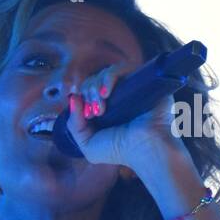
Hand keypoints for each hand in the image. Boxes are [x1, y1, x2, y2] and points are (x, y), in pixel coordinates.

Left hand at [64, 63, 181, 170]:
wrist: (147, 148)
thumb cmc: (120, 151)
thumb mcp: (88, 145)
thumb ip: (74, 125)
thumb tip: (73, 98)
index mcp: (104, 109)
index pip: (85, 93)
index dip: (82, 100)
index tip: (88, 116)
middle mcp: (116, 97)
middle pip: (93, 81)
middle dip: (88, 94)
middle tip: (96, 112)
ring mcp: (128, 87)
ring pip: (104, 74)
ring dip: (96, 87)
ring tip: (101, 105)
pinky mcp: (140, 80)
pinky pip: (121, 68)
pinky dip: (109, 78)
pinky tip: (106, 93)